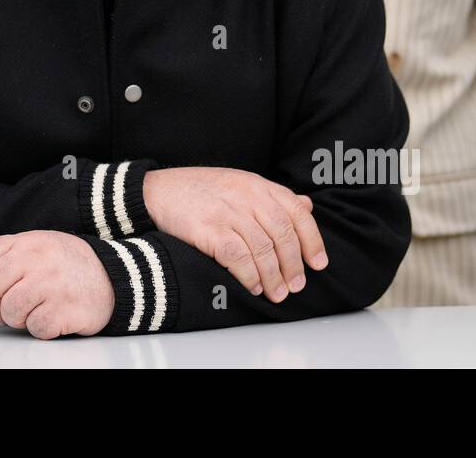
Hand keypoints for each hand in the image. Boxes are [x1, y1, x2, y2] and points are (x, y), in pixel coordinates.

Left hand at [0, 231, 113, 338]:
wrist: (114, 276)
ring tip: (33, 311)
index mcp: (27, 242)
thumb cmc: (67, 266)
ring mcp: (51, 283)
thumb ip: (3, 261)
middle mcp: (37, 258)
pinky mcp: (64, 308)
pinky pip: (34, 327)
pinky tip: (52, 316)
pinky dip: (39, 328)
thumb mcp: (36, 249)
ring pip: (9, 311)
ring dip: (16, 319)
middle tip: (5, 311)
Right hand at [143, 167, 326, 301]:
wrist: (156, 190)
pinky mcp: (207, 229)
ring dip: (273, 276)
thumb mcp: (239, 182)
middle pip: (282, 233)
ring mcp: (226, 212)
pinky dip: (249, 276)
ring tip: (276, 293)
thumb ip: (272, 196)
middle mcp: (245, 196)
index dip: (312, 240)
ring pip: (262, 249)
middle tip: (296, 285)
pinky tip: (253, 286)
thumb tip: (306, 205)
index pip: (296, 211)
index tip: (318, 263)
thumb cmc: (199, 190)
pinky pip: (237, 257)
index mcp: (257, 184)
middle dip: (293, 264)